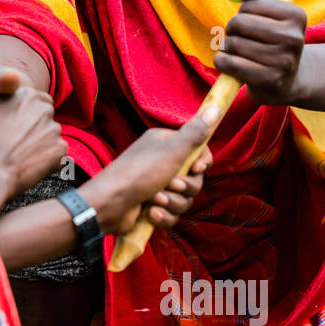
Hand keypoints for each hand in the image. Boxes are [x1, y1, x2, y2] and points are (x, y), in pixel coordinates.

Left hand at [79, 107, 217, 234]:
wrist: (109, 204)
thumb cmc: (139, 172)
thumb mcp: (172, 150)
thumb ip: (196, 133)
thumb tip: (215, 108)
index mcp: (165, 144)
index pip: (198, 151)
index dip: (202, 163)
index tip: (197, 168)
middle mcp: (161, 163)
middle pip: (193, 179)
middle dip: (185, 188)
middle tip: (170, 185)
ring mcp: (156, 186)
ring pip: (183, 199)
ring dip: (172, 203)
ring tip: (154, 201)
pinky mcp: (152, 207)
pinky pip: (171, 215)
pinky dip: (163, 217)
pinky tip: (150, 214)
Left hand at [212, 0, 306, 105]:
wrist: (285, 81)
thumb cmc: (271, 42)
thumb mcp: (269, 17)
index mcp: (296, 16)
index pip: (250, 5)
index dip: (242, 13)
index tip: (250, 24)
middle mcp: (294, 38)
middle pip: (239, 23)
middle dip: (231, 29)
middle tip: (237, 38)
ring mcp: (285, 60)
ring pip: (234, 44)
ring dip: (226, 47)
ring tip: (236, 52)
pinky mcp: (271, 79)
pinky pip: (232, 64)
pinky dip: (222, 62)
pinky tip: (226, 62)